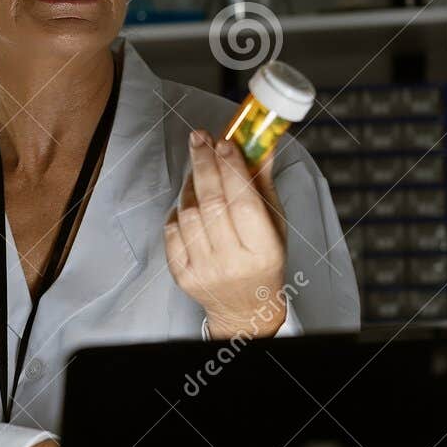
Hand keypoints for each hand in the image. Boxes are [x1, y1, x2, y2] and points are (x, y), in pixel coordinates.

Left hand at [164, 129, 287, 338]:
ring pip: (189, 214)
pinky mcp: (182, 274)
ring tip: (198, 173)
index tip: (224, 142)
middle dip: (204, 164)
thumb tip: (261, 144)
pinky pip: (172, 231)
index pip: (244, 203)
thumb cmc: (263, 261)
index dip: (232, 169)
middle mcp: (232, 263)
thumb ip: (263, 184)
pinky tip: (189, 203)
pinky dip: (178, 211)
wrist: (245, 307)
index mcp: (263, 250)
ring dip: (191, 185)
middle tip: (200, 138)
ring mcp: (204, 270)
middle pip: (212, 204)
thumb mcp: (275, 225)